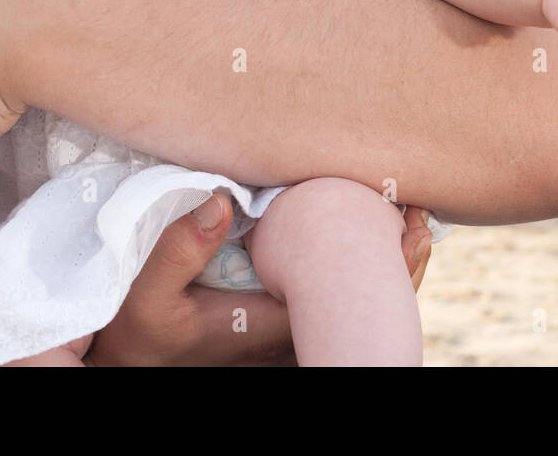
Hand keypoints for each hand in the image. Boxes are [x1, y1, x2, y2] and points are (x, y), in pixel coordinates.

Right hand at [84, 193, 435, 365]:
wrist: (133, 358)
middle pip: (366, 300)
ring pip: (358, 299)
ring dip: (385, 259)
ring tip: (414, 217)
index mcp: (273, 322)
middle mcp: (294, 332)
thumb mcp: (146, 296)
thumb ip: (179, 249)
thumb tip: (219, 198)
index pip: (348, 297)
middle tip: (423, 213)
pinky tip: (372, 228)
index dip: (388, 261)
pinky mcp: (283, 318)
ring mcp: (292, 329)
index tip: (410, 219)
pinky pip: (337, 295)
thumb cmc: (141, 330)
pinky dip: (359, 262)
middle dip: (400, 258)